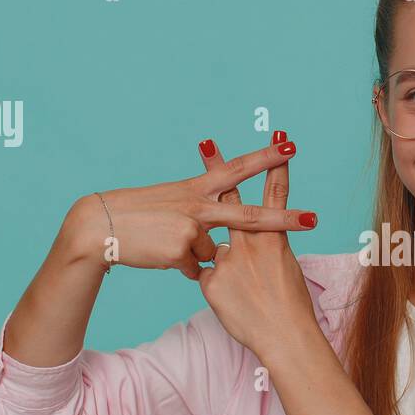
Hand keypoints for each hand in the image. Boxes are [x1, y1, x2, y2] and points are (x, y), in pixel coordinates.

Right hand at [61, 138, 315, 279]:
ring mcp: (192, 227)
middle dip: (284, 218)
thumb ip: (196, 218)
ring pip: (211, 250)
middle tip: (314, 219)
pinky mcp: (182, 249)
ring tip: (164, 242)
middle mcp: (198, 204)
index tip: (291, 147)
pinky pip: (193, 268)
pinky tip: (159, 254)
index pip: (237, 170)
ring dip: (192, 254)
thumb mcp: (169, 207)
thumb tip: (209, 242)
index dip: (265, 158)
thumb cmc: (134, 217)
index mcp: (195, 188)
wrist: (100, 226)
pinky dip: (179, 266)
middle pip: (249, 215)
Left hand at [196, 130, 324, 358]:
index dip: (276, 166)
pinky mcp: (211, 282)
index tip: (278, 141)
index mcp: (272, 239)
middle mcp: (248, 244)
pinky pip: (208, 280)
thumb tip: (247, 247)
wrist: (284, 337)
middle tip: (207, 143)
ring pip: (212, 247)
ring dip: (203, 239)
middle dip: (219, 169)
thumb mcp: (284, 272)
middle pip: (231, 200)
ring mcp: (227, 261)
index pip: (274, 196)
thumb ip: (263, 253)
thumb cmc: (293, 309)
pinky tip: (233, 305)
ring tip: (194, 227)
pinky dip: (218, 291)